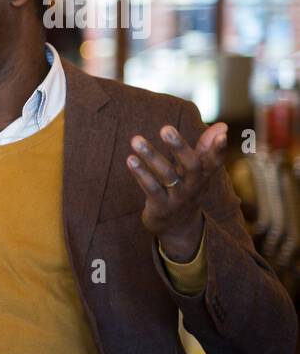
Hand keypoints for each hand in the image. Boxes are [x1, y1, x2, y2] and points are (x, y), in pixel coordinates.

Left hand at [126, 123, 227, 260]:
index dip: (219, 149)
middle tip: (166, 128)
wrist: (179, 228)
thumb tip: (222, 125)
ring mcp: (177, 198)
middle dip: (179, 146)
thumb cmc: (188, 190)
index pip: (214, 161)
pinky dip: (140, 173)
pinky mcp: (161, 207)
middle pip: (191, 165)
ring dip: (151, 156)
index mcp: (204, 176)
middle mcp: (193, 186)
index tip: (222, 134)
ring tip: (136, 139)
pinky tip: (130, 159)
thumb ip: (206, 148)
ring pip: (166, 175)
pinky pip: (150, 188)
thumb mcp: (199, 172)